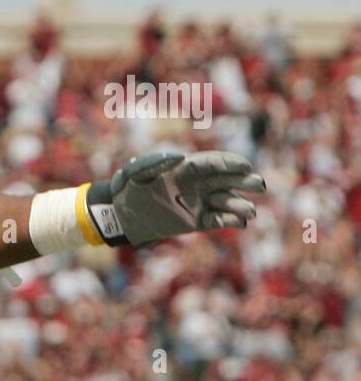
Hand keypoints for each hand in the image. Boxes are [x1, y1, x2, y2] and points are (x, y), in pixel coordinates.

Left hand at [85, 151, 265, 246]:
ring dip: (240, 205)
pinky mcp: (196, 221)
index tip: (245, 166)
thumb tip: (180, 157)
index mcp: (186, 169)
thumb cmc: (125, 188)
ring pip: (226, 202)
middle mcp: (196, 184)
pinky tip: (241, 223)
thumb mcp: (134, 173)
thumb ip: (154, 162)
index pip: (213, 163)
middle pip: (227, 180)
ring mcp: (198, 203)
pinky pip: (218, 220)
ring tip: (249, 211)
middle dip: (245, 182)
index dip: (230, 164)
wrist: (120, 215)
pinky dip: (231, 221)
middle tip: (260, 185)